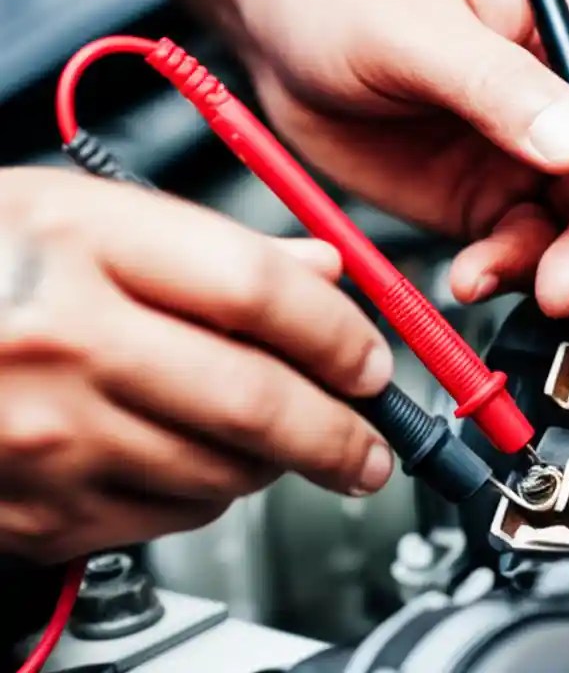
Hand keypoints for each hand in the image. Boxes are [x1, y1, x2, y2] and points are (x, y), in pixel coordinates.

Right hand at [0, 168, 394, 562]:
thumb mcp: (79, 213)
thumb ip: (212, 248)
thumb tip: (326, 272)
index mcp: (80, 242)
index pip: (259, 293)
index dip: (342, 333)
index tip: (373, 360)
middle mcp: (60, 339)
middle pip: (255, 400)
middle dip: (343, 433)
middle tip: (373, 444)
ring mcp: (44, 434)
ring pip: (223, 471)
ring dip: (277, 464)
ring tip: (280, 438)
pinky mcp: (36, 508)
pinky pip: (170, 515)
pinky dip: (209, 493)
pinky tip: (191, 457)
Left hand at [144, 0, 568, 317]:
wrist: (270, 19)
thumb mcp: (415, 28)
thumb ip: (496, 85)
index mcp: (565, 28)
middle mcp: (557, 93)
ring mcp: (522, 149)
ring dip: (561, 264)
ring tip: (528, 285)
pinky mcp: (482, 194)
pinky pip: (519, 246)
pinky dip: (506, 270)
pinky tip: (474, 275)